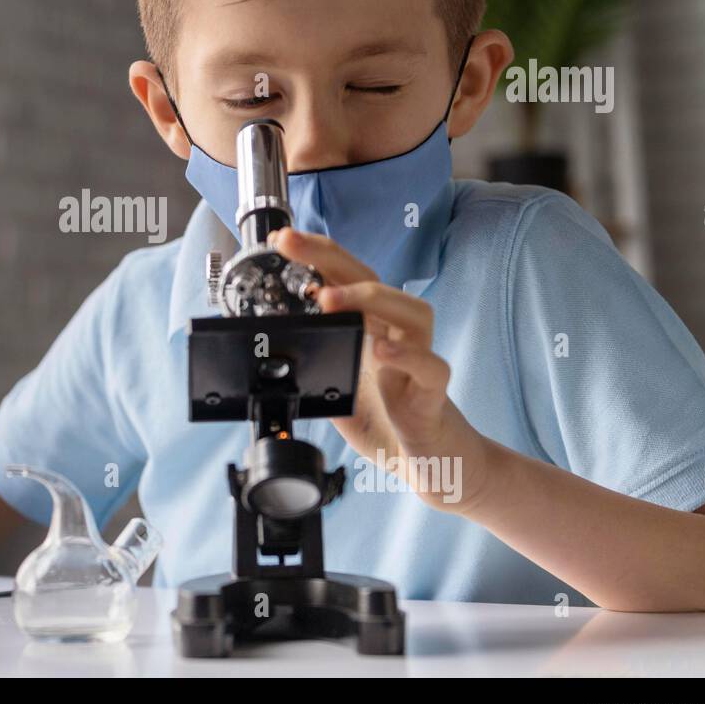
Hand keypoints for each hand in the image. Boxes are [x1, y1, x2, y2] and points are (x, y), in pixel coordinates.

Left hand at [271, 227, 489, 512]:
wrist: (426, 462)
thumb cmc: (384, 417)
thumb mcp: (336, 381)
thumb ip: (315, 357)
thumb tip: (272, 340)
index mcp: (370, 327)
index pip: (344, 278)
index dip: (315, 255)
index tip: (280, 241)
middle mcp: (396, 334)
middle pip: (372, 281)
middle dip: (329, 258)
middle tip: (291, 245)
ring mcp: (418, 360)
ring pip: (411, 312)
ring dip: (367, 299)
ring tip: (327, 298)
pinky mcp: (433, 393)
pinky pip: (430, 366)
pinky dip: (407, 355)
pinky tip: (380, 350)